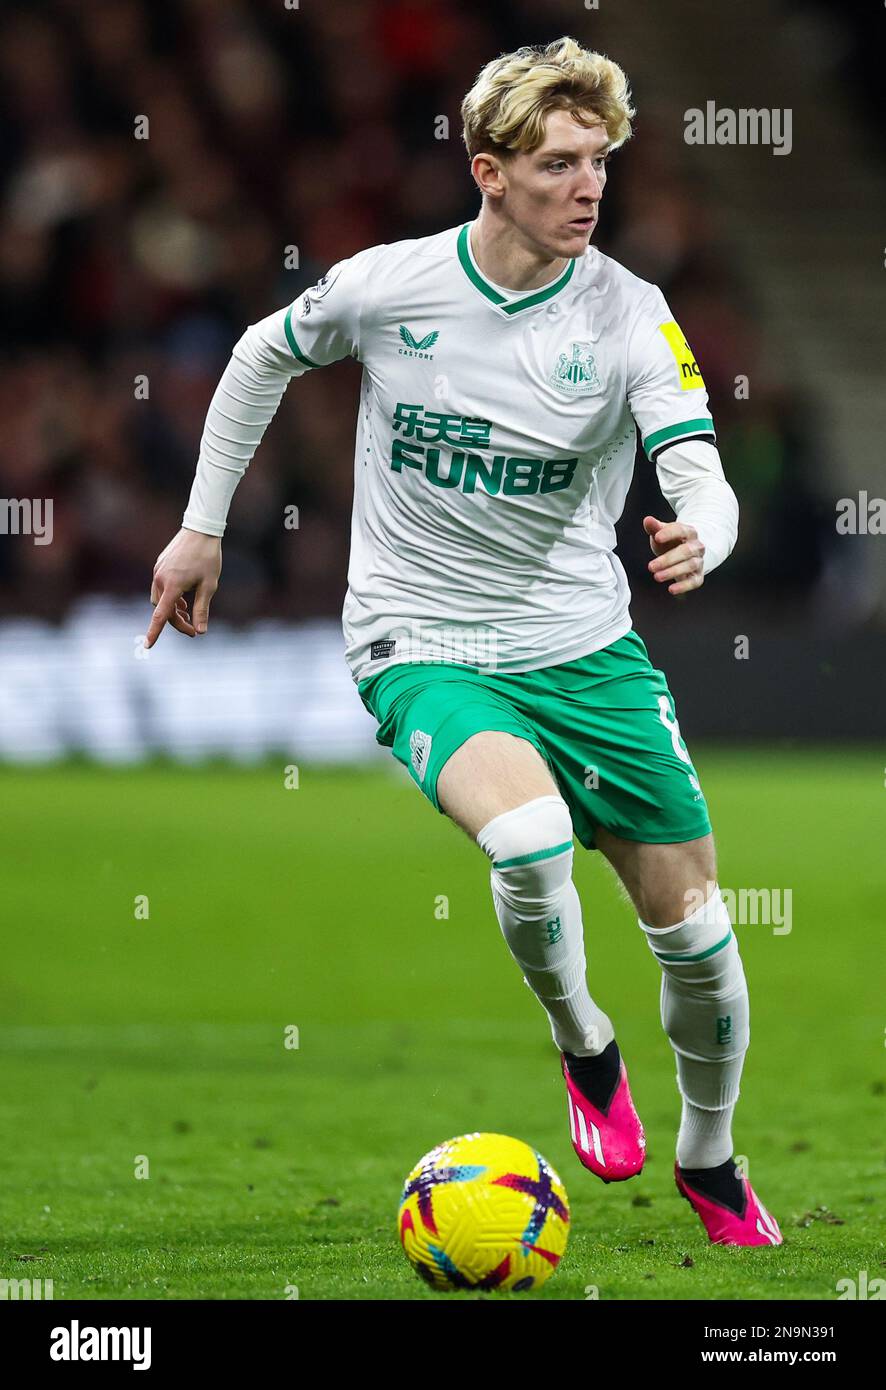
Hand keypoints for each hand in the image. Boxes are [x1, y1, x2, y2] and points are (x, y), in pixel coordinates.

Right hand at [146, 528, 221, 647]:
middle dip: (176, 621)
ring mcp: (158, 571)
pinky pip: (160, 587)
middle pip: (163, 609)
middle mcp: (160, 579)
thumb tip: (200, 631)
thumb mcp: (209, 586)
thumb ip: (202, 610)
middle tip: (192, 629)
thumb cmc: (208, 558)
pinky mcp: (159, 565)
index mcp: (172, 585)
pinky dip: (169, 597)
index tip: (148, 646)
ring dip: (172, 609)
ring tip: (187, 613)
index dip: (154, 632)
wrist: (200, 529)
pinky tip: (183, 599)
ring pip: (160, 599)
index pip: (161, 615)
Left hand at [643, 515, 704, 594]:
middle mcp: (697, 546)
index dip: (669, 533)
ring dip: (673, 572)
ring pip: (690, 566)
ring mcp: (699, 561)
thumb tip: (647, 520)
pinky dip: (684, 586)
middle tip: (651, 566)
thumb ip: (654, 527)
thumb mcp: (661, 534)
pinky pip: (694, 582)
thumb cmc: (671, 543)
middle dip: (667, 559)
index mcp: (689, 532)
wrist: (685, 555)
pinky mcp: (698, 576)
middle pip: (685, 551)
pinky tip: (671, 589)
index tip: (657, 537)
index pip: (681, 530)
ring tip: (657, 577)